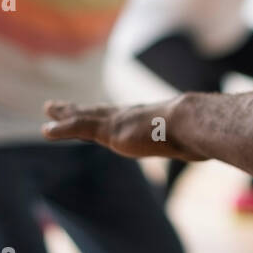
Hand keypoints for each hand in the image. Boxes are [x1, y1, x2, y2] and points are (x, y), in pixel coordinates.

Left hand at [42, 99, 201, 160]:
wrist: (190, 124)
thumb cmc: (196, 132)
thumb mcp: (192, 140)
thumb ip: (191, 143)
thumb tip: (206, 148)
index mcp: (144, 119)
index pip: (118, 116)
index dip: (103, 113)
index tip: (92, 110)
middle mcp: (127, 116)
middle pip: (96, 110)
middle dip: (77, 108)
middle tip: (59, 104)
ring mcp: (117, 122)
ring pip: (83, 116)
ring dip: (64, 114)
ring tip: (48, 109)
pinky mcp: (109, 131)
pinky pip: (79, 129)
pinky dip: (61, 129)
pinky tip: (45, 131)